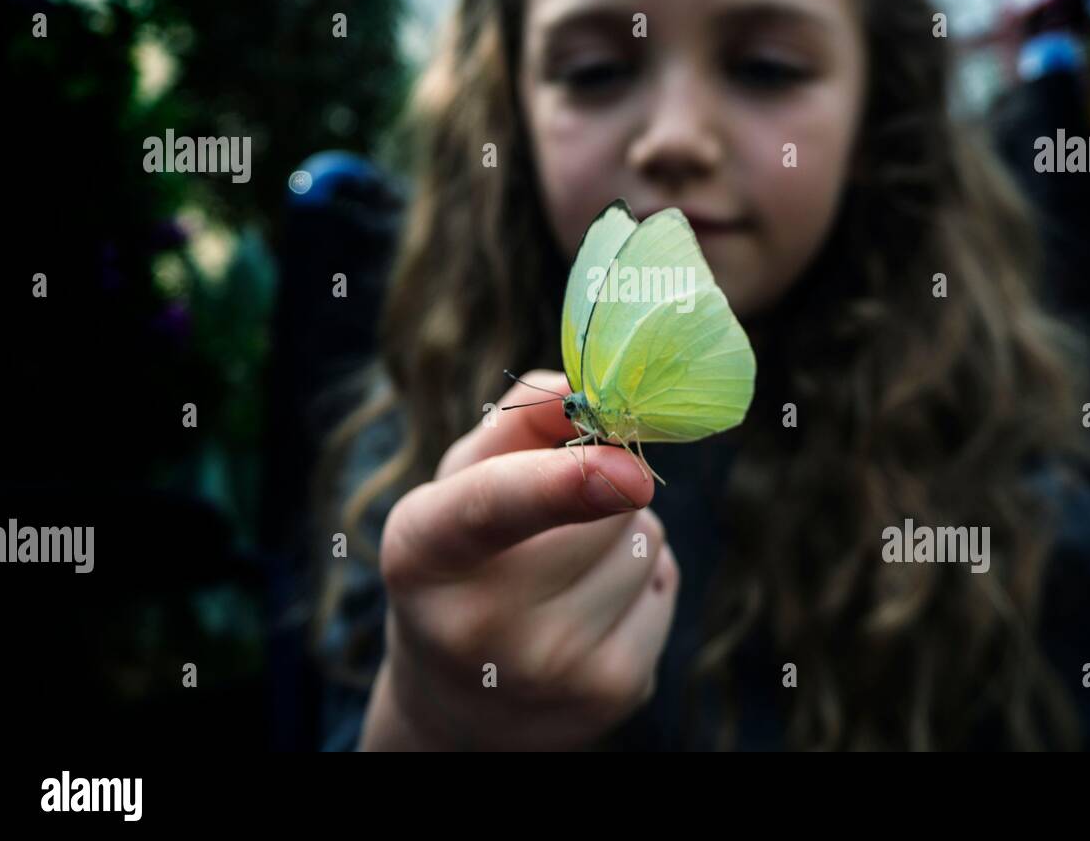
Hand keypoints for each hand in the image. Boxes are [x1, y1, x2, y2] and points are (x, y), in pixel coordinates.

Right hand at [359, 371, 679, 750]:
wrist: (464, 703)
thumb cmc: (464, 561)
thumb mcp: (461, 483)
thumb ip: (517, 421)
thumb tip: (578, 386)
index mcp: (423, 553)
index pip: (492, 509)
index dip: (561, 481)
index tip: (623, 466)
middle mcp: (478, 624)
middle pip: (603, 509)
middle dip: (600, 489)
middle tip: (550, 527)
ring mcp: (551, 669)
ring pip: (645, 540)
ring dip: (623, 535)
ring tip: (566, 575)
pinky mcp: (614, 692)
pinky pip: (667, 582)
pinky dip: (644, 581)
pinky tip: (593, 613)